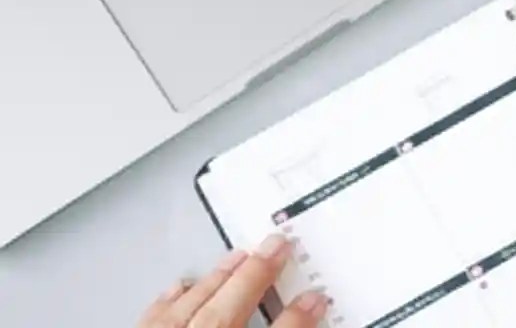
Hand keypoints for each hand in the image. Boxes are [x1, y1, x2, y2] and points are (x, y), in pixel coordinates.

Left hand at [138, 235, 327, 327]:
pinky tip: (180, 286)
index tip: (316, 298)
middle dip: (256, 275)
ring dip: (216, 279)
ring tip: (237, 256)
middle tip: (277, 245)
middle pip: (229, 310)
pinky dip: (169, 301)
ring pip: (191, 308)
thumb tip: (304, 309)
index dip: (297, 317)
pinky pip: (152, 320)